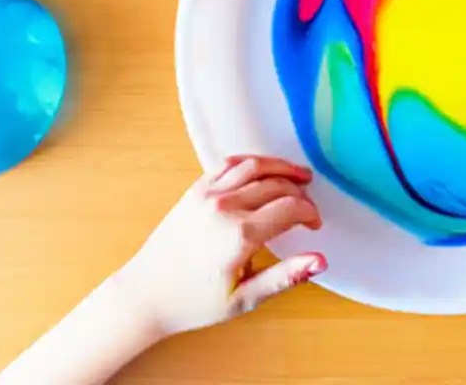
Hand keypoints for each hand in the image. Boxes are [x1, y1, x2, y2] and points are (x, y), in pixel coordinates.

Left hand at [114, 155, 325, 337]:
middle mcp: (224, 207)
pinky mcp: (195, 191)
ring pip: (255, 166)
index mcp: (239, 235)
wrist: (146, 294)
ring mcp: (207, 195)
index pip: (290, 208)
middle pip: (277, 185)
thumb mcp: (244, 300)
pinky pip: (228, 165)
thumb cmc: (192, 303)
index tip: (314, 225)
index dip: (310, 213)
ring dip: (281, 168)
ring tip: (299, 176)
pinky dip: (252, 163)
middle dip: (300, 193)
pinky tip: (264, 170)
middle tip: (307, 208)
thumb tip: (319, 261)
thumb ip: (284, 277)